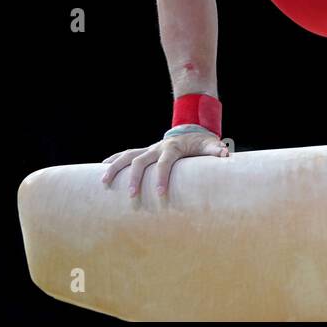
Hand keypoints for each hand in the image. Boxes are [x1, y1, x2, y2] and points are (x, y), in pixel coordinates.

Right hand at [100, 128, 228, 198]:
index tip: (160, 195)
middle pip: (139, 160)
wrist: (193, 129)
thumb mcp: (211, 145)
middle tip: (131, 196)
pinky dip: (113, 160)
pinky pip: (125, 154)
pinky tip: (101, 169)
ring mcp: (148, 149)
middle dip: (134, 178)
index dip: (162, 178)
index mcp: (172, 147)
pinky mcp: (144, 151)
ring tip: (104, 183)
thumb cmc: (202, 142)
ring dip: (115, 168)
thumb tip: (225, 155)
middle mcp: (157, 147)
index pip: (165, 163)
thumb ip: (216, 150)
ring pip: (127, 156)